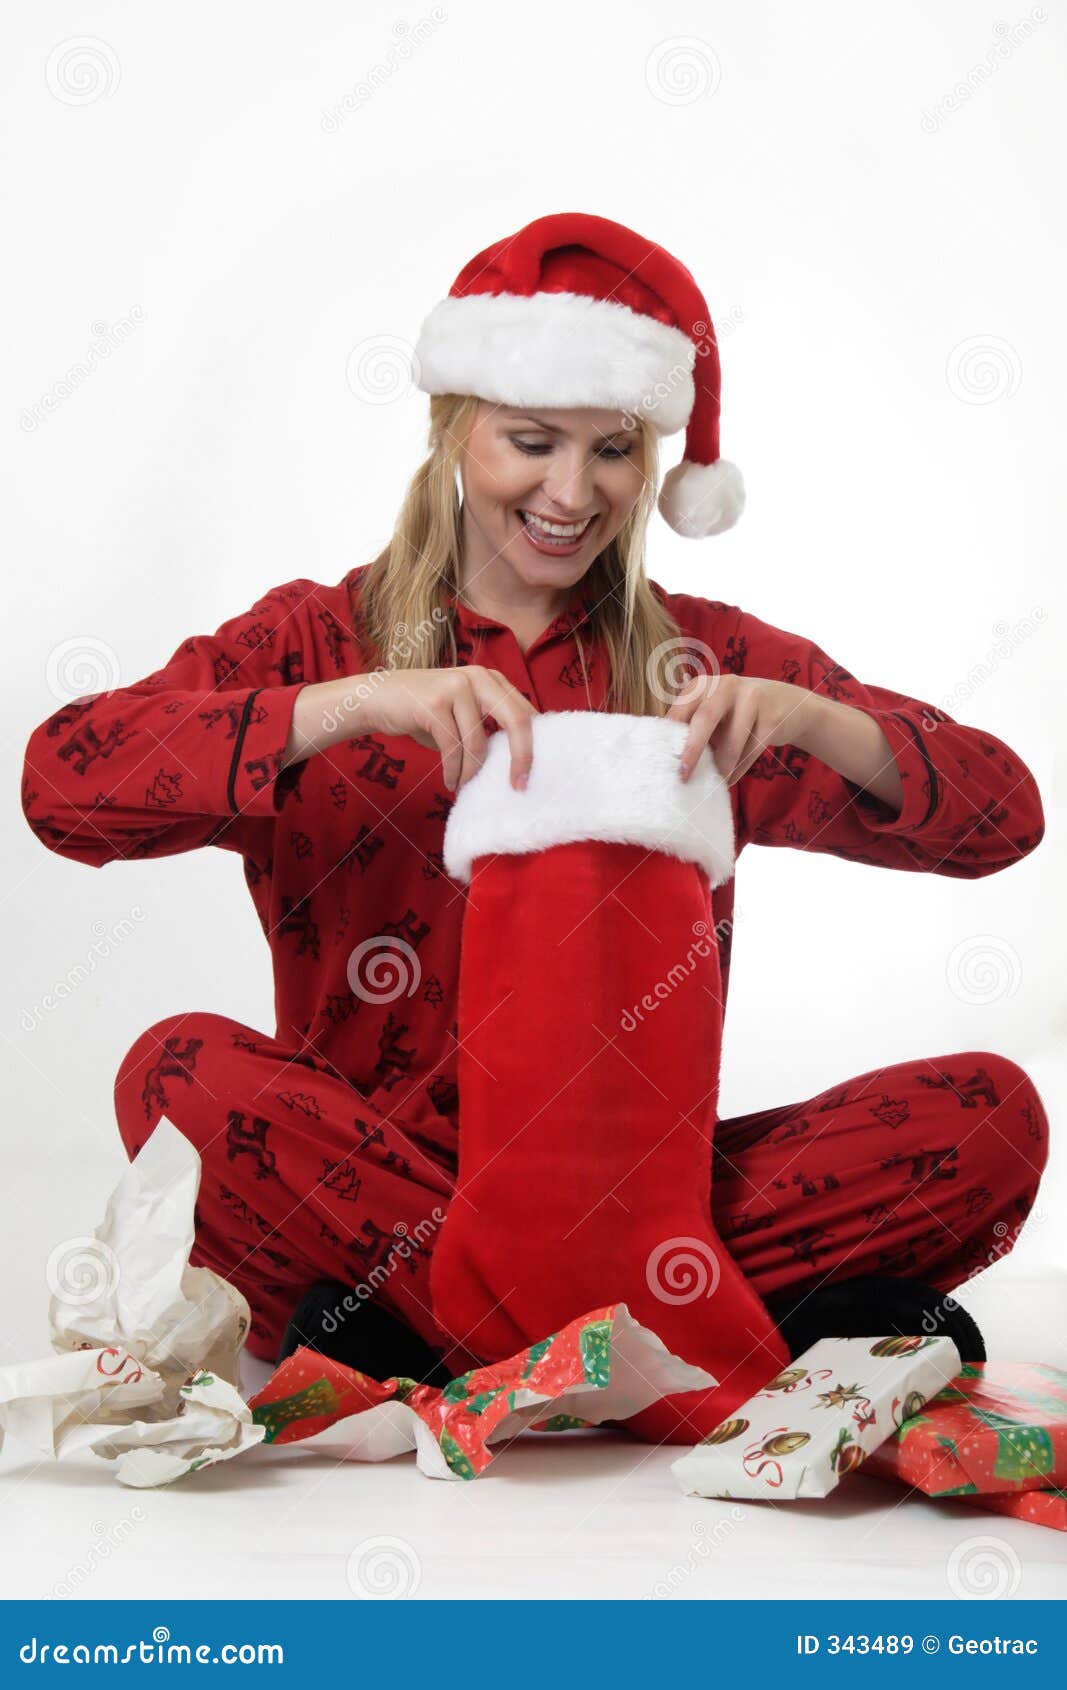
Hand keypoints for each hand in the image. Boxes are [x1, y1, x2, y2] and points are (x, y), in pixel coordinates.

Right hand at [352, 666, 537, 791]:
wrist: (376, 698)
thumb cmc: (423, 713)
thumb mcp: (462, 716)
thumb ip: (487, 728)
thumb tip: (516, 764)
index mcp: (491, 679)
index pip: (525, 712)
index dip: (533, 746)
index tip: (531, 776)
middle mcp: (478, 677)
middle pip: (517, 720)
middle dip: (522, 757)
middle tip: (519, 786)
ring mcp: (456, 686)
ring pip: (478, 742)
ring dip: (472, 773)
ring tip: (465, 787)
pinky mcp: (434, 703)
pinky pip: (452, 748)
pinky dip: (453, 771)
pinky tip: (450, 783)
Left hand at [666, 673, 818, 784]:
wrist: (787, 704)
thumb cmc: (738, 713)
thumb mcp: (713, 711)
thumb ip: (693, 728)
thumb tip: (670, 761)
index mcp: (703, 685)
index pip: (681, 711)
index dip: (671, 739)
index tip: (665, 764)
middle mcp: (726, 685)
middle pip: (704, 719)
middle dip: (693, 751)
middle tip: (684, 776)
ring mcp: (752, 698)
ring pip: (731, 743)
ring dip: (722, 768)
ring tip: (715, 783)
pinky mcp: (772, 717)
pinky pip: (750, 752)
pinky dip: (739, 770)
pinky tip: (732, 778)